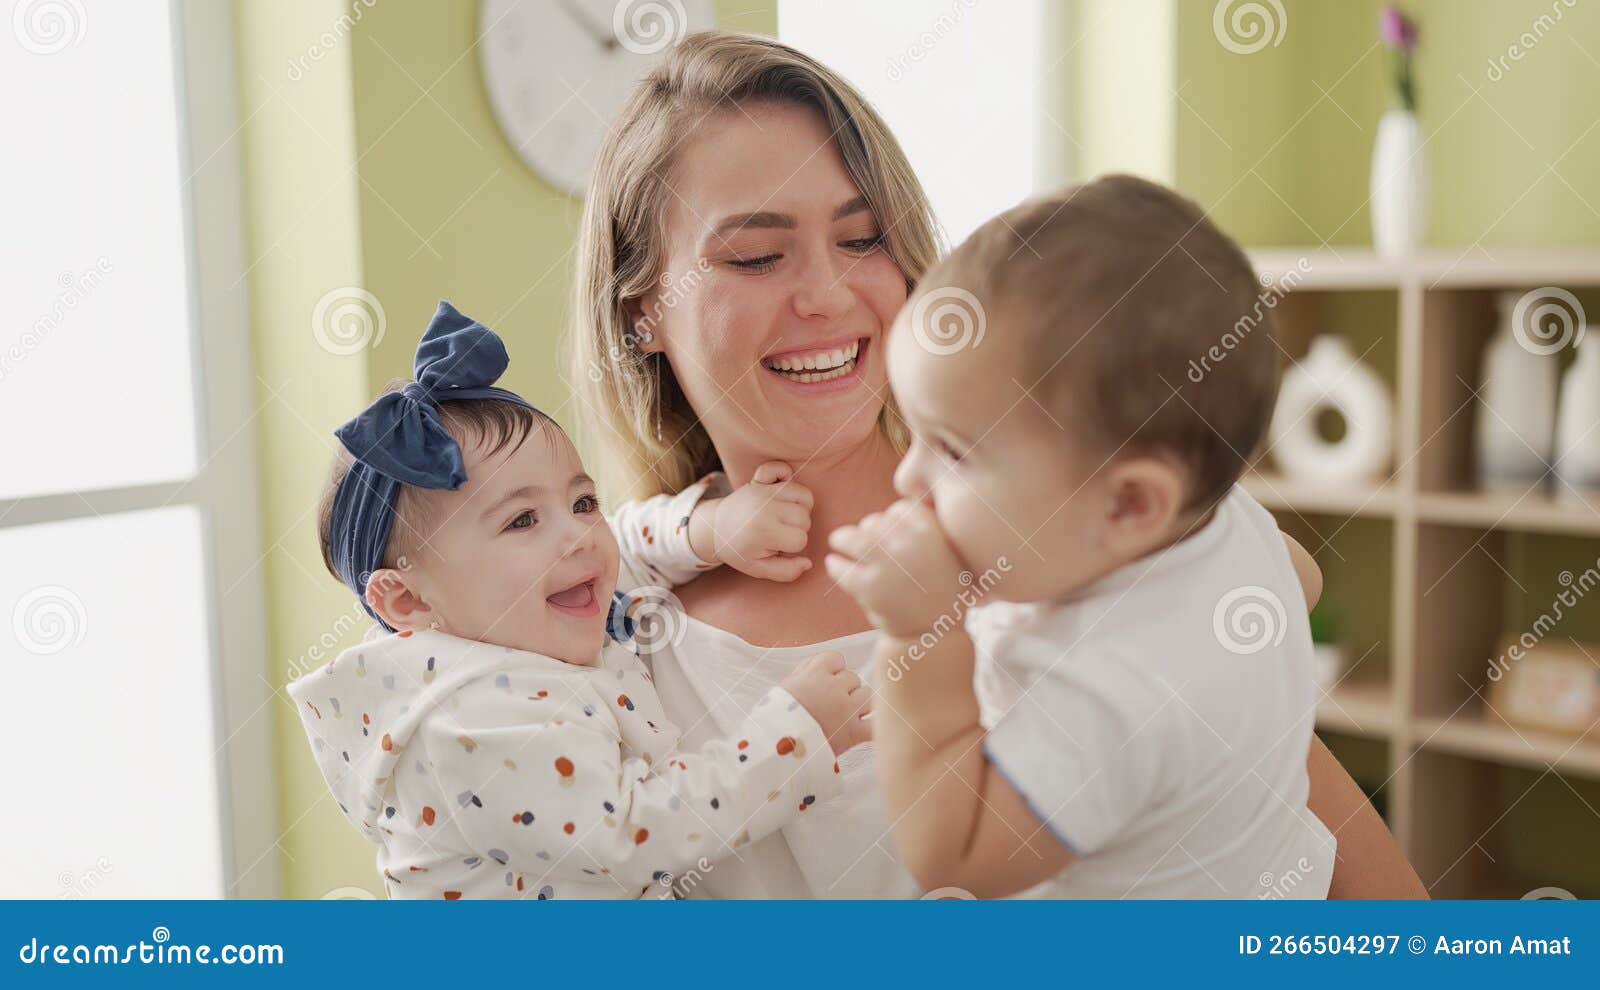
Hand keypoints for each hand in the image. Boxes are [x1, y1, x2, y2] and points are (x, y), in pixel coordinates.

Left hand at [691, 461, 812, 581]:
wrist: (715, 528)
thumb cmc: (740, 550)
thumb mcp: (758, 569)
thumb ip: (786, 572)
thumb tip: (808, 562)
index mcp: (763, 531)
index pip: (800, 540)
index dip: (791, 548)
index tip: (775, 547)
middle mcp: (765, 508)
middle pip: (805, 518)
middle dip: (796, 530)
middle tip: (777, 534)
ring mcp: (763, 491)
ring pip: (804, 496)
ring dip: (799, 508)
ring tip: (783, 517)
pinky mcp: (761, 480)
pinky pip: (784, 469)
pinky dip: (786, 476)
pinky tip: (780, 490)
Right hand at [781, 650, 871, 753]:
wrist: (776, 747)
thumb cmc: (775, 718)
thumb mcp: (784, 687)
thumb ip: (804, 673)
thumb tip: (819, 666)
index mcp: (815, 674)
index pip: (836, 659)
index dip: (833, 669)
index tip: (826, 679)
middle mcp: (835, 688)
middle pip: (853, 678)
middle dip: (845, 688)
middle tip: (831, 703)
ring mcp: (847, 709)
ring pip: (868, 696)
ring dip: (860, 704)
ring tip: (847, 715)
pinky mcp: (854, 732)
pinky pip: (875, 725)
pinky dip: (876, 727)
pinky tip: (873, 728)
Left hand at [825, 498, 966, 637]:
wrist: (936, 636)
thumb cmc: (941, 593)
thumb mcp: (947, 554)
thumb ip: (924, 530)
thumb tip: (889, 515)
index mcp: (933, 531)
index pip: (900, 509)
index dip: (892, 520)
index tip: (889, 534)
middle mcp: (910, 543)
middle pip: (874, 521)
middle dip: (868, 532)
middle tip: (865, 546)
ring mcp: (888, 564)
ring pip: (852, 538)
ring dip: (842, 540)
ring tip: (838, 544)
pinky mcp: (869, 587)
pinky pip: (841, 567)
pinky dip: (835, 565)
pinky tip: (836, 566)